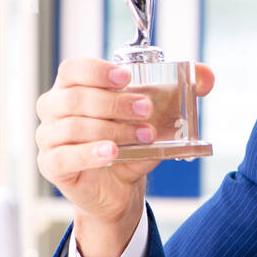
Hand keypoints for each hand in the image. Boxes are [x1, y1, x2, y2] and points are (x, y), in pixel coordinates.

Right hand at [36, 57, 215, 221]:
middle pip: (75, 98)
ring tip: (143, 135)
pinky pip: (64, 156)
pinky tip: (111, 153)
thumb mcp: (154, 116)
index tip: (127, 78)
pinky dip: (90, 153)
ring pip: (73, 126)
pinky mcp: (52, 165)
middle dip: (115, 103)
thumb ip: (178, 92)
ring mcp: (49, 138)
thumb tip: (207, 76)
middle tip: (147, 110)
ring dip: (112, 129)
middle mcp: (55, 109)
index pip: (73, 69)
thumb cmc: (129, 141)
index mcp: (73, 87)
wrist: (120, 187)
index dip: (97, 70)